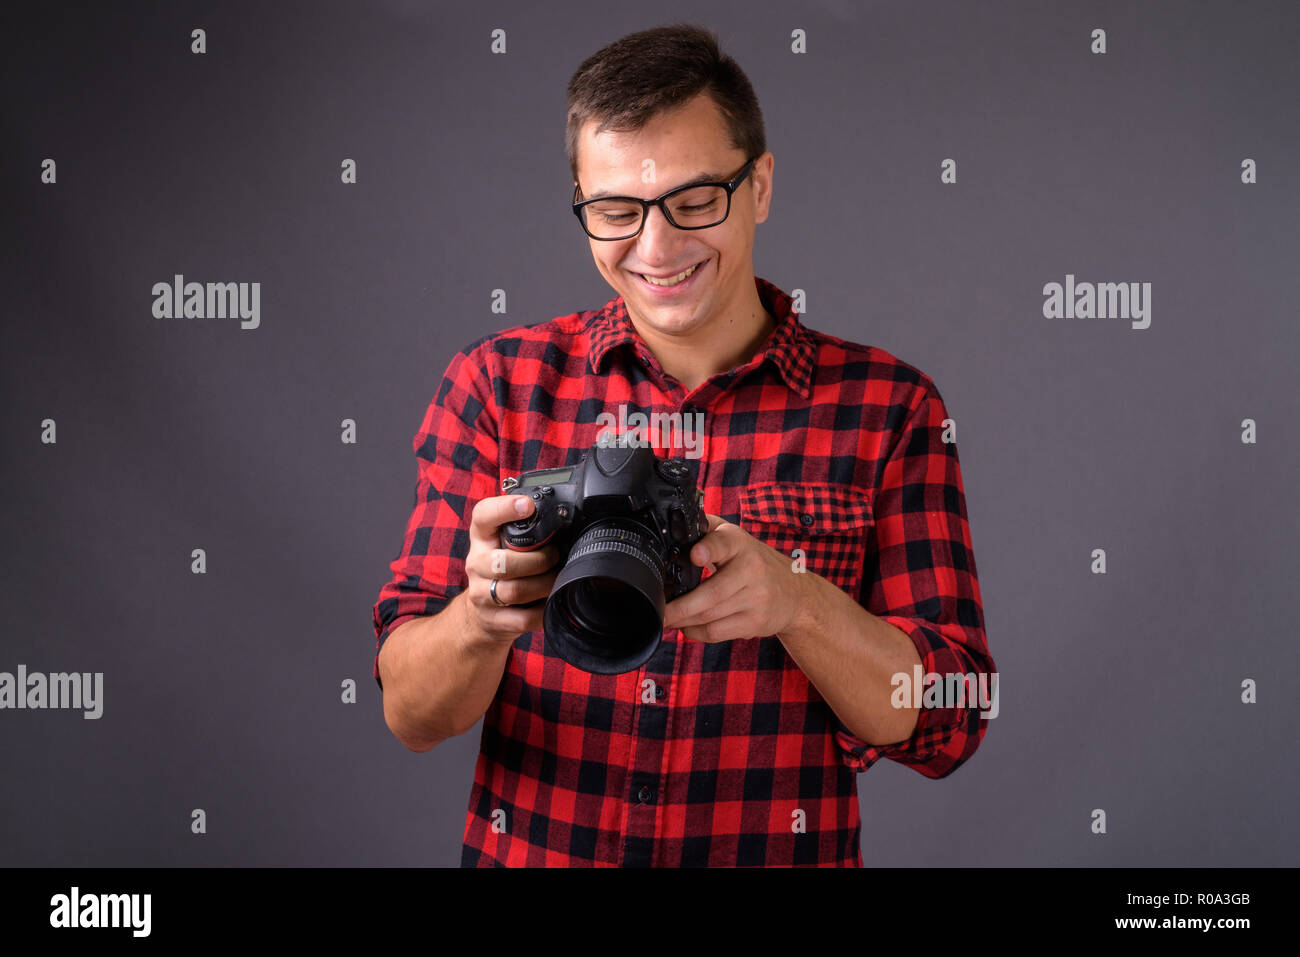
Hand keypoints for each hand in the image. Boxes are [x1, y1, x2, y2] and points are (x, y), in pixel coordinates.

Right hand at [462, 494, 560, 643]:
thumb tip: (562, 518)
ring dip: (545, 584)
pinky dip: (543, 611)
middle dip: (539, 560)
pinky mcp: (494, 620)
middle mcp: (477, 564)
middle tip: (555, 557)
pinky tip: (549, 601)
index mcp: (482, 538)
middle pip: (504, 562)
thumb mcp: (504, 544)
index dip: (504, 509)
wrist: (480, 616)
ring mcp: (482, 594)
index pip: (483, 516)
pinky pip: (524, 618)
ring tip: (556, 579)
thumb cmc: (500, 571)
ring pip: (516, 590)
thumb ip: (524, 530)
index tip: (528, 505)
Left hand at [662, 513, 813, 643]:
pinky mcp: (755, 622)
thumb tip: (675, 525)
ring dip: (683, 621)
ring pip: (711, 616)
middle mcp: (751, 570)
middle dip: (680, 606)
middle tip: (659, 610)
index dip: (709, 549)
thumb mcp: (735, 538)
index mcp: (739, 544)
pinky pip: (718, 632)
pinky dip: (696, 633)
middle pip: (712, 593)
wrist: (795, 593)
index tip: (695, 556)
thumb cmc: (754, 562)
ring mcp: (756, 599)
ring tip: (667, 619)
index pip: (724, 544)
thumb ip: (707, 529)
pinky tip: (686, 627)